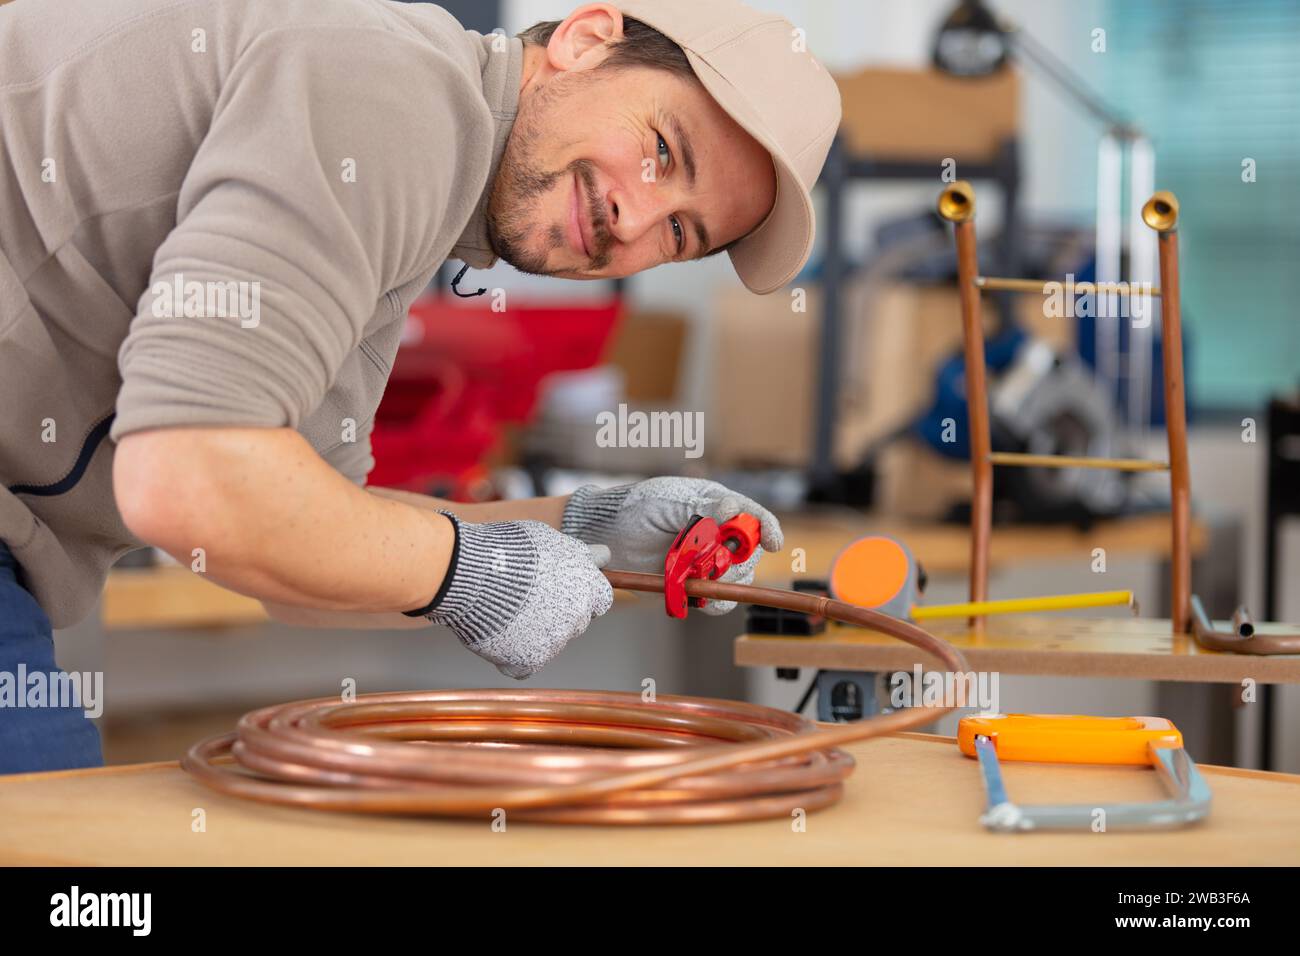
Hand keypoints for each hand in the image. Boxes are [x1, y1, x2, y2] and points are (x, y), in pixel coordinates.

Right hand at [411, 514, 613, 678]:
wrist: (472, 572)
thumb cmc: (508, 549)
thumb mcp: (550, 539)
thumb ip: (578, 553)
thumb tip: (601, 555)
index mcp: (587, 585)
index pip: (600, 599)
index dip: (581, 594)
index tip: (561, 589)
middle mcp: (578, 615)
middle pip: (575, 622)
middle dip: (556, 614)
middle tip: (525, 599)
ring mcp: (555, 641)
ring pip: (549, 643)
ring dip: (532, 633)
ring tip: (504, 612)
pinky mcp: (529, 660)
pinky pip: (524, 665)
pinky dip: (512, 655)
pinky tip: (497, 635)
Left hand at [560, 477, 782, 614]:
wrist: (603, 538)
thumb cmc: (633, 509)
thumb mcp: (665, 502)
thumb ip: (699, 508)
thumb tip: (732, 510)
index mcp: (715, 504)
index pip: (751, 515)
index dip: (764, 528)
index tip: (771, 542)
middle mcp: (718, 533)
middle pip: (749, 552)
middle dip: (736, 560)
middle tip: (709, 561)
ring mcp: (708, 561)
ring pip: (737, 578)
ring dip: (722, 581)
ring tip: (693, 576)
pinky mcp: (695, 585)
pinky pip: (717, 599)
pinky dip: (712, 601)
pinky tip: (697, 596)